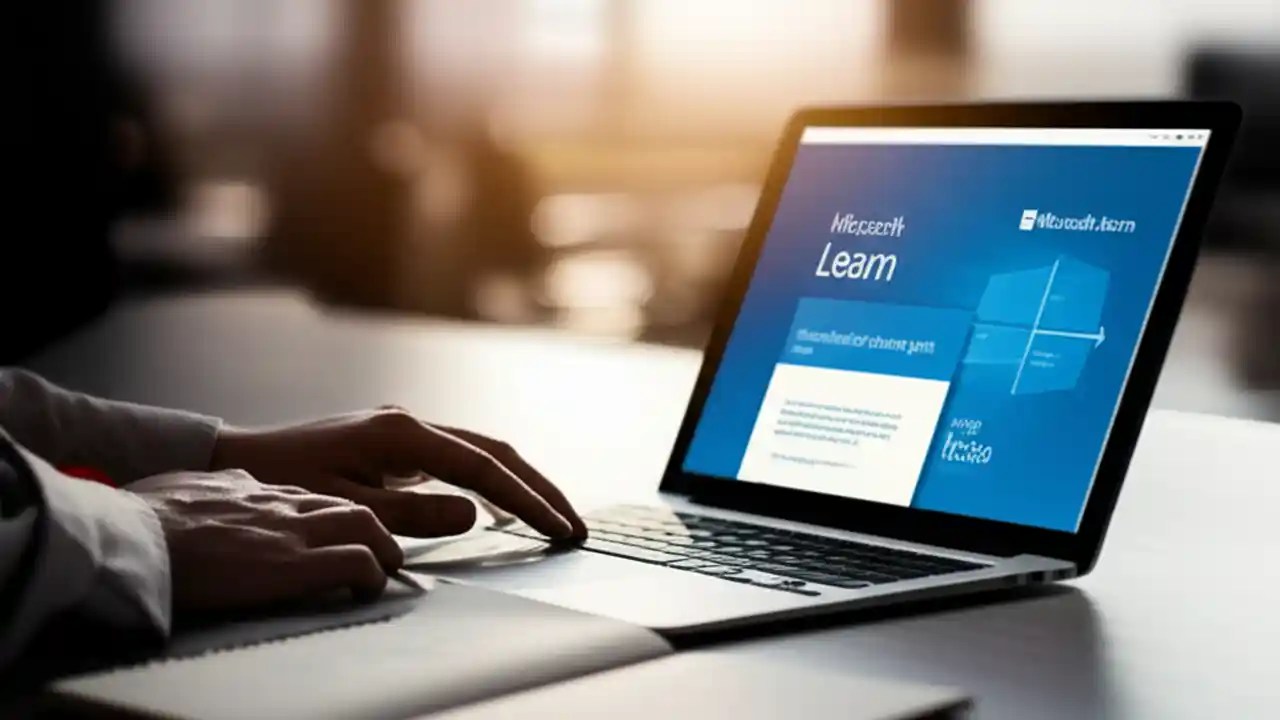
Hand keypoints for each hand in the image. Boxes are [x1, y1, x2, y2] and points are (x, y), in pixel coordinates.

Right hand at [132, 471, 402, 611]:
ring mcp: (291, 530)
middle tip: (381, 547)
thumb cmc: (141, 516)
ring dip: (383, 548)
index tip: (340, 528)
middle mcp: (281, 502)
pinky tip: (366, 590)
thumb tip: (233, 484)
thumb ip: (215, 486)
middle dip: (371, 525)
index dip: (333, 512)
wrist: (132, 535)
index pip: (312, 493)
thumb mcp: (184, 485)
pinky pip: (356, 563)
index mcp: (252, 486)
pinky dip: (370, 576)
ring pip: (366, 525)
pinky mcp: (295, 563)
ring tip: (386, 568)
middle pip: (349, 503)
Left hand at [208, 409, 585, 539]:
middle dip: (539, 488)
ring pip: (481, 451)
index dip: (527, 500)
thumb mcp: (345, 507)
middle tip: (574, 526)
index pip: (483, 467)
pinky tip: (506, 505)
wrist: (238, 461)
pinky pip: (460, 458)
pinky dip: (492, 481)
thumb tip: (474, 514)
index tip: (559, 528)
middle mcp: (409, 422)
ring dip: (520, 483)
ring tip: (553, 516)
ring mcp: (405, 429)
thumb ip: (410, 514)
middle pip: (495, 451)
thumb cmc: (282, 484)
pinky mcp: (397, 443)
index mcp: (400, 433)